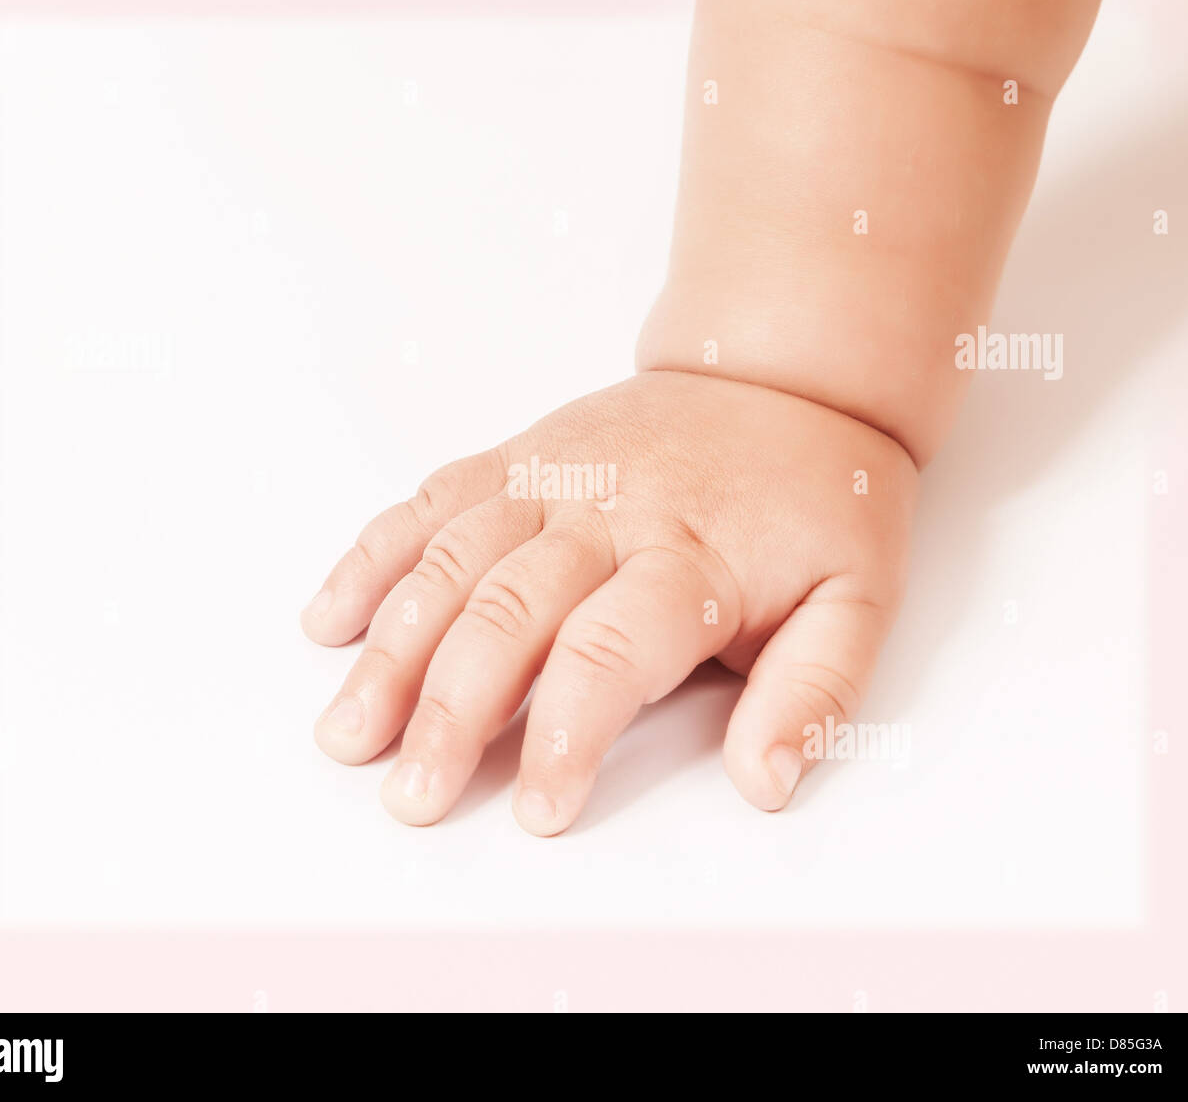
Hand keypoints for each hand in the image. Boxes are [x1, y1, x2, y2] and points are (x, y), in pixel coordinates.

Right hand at [302, 369, 916, 833]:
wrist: (781, 379)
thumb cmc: (815, 500)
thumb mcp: (857, 599)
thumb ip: (816, 691)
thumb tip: (765, 783)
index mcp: (690, 558)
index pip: (609, 654)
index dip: (565, 735)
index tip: (537, 809)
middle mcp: (604, 514)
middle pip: (507, 616)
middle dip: (451, 713)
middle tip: (411, 795)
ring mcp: (548, 480)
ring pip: (449, 563)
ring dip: (391, 650)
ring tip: (349, 732)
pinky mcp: (516, 459)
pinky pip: (429, 504)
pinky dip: (374, 558)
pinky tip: (330, 618)